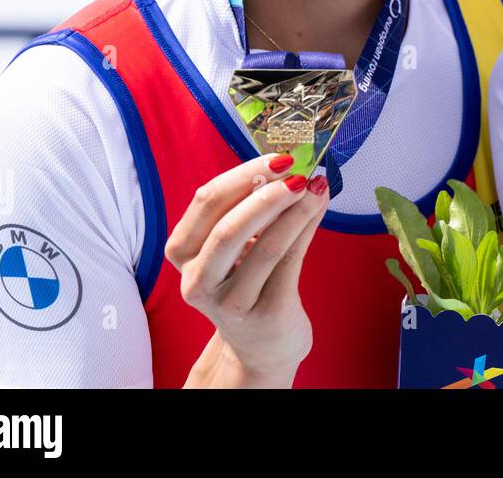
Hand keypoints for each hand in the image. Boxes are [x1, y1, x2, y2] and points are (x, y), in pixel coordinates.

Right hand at [165, 153, 329, 386]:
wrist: (262, 345)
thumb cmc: (249, 283)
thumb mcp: (240, 246)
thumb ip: (257, 209)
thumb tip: (294, 165)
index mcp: (183, 254)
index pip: (205, 204)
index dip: (242, 176)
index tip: (276, 157)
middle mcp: (198, 281)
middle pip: (228, 228)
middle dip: (266, 192)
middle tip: (297, 170)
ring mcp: (230, 303)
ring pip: (265, 246)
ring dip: (295, 209)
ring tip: (316, 184)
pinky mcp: (265, 313)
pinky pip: (289, 262)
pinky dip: (306, 227)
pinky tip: (319, 206)